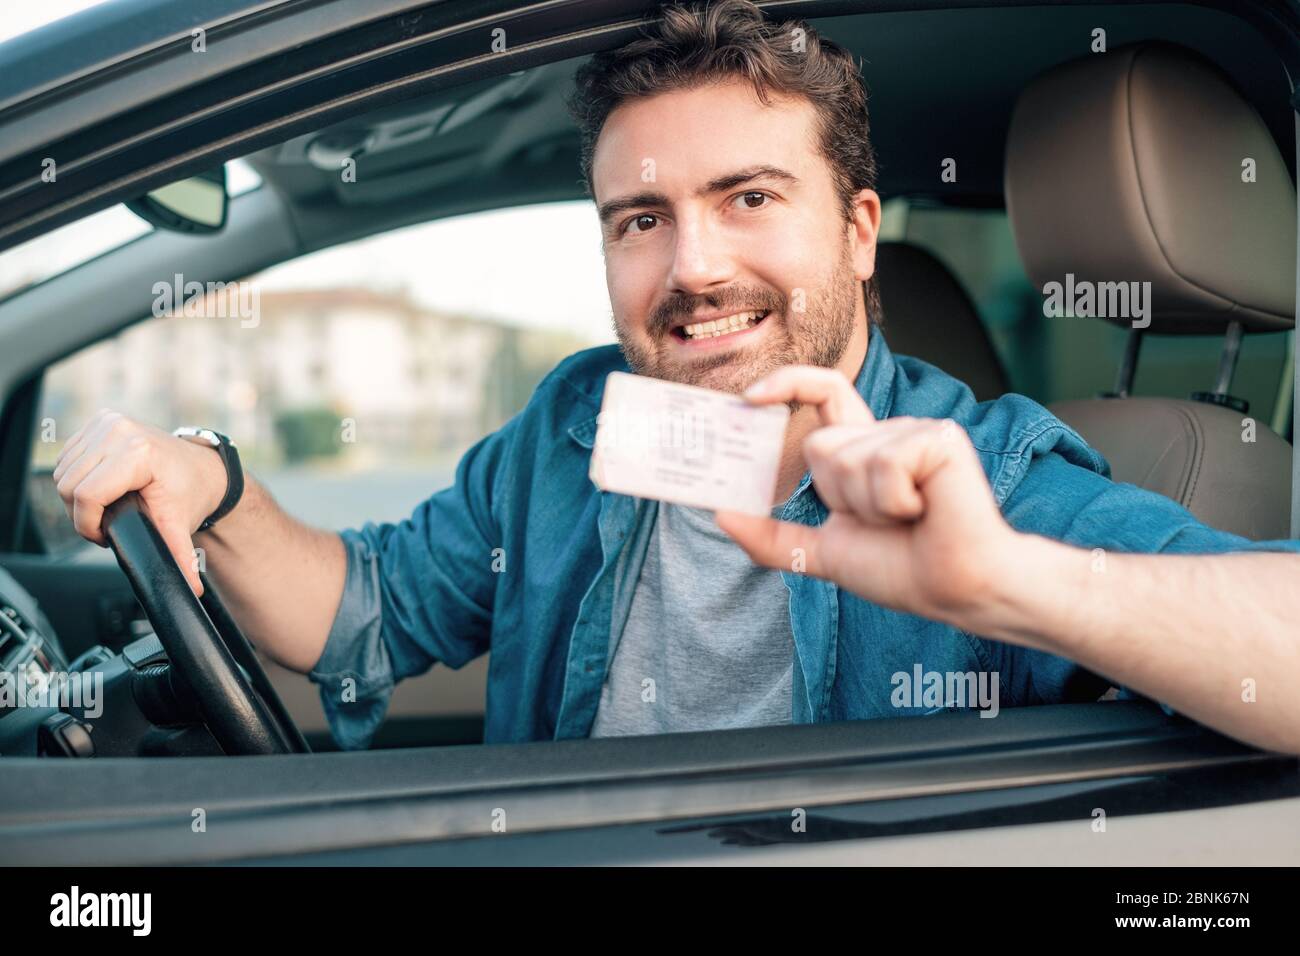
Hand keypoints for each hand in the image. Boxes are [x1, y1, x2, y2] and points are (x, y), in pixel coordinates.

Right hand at [52, 410, 228, 595]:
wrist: (203, 469)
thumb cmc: (190, 494)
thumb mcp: (180, 526)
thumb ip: (179, 558)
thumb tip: (191, 590)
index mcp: (138, 453)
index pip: (87, 495)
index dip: (88, 524)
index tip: (104, 536)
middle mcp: (120, 431)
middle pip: (69, 484)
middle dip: (83, 513)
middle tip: (108, 523)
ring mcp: (109, 422)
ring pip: (64, 471)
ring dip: (79, 495)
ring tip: (108, 505)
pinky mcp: (102, 420)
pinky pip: (69, 456)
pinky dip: (79, 475)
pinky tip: (103, 485)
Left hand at [715, 366, 1022, 626]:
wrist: (957, 589)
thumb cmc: (904, 571)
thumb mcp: (824, 554)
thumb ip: (772, 537)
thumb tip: (720, 514)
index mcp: (864, 450)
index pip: (823, 394)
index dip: (786, 384)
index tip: (749, 398)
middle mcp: (889, 433)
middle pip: (821, 447)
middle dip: (838, 496)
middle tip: (883, 521)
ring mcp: (915, 432)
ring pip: (848, 459)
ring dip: (870, 507)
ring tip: (910, 519)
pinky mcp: (938, 440)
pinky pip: (883, 465)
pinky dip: (894, 503)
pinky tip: (924, 511)